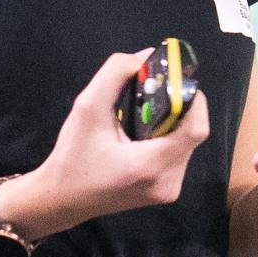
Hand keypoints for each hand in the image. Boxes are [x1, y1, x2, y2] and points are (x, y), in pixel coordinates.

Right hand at [6, 49, 210, 237]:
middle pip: (192, 133)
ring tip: (144, 114)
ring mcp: (169, 191)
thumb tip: (146, 57)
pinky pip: (178, 156)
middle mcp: (168, 181)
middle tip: (154, 92)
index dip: (192, 99)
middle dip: (178, 108)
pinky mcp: (166, 193)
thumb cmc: (72, 156)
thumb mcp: (86, 108)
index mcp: (150, 165)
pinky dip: (167, 139)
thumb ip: (115, 75)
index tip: (173, 81)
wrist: (61, 199)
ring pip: (187, 144)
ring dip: (173, 123)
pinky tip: (143, 134)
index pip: (195, 128)